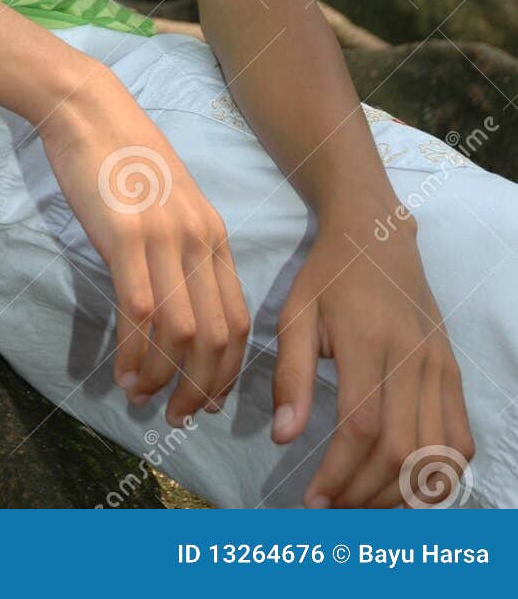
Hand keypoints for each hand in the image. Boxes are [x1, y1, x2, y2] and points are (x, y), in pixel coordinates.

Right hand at [38, 61, 249, 420]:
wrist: (87, 108)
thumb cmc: (121, 156)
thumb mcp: (169, 203)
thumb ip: (182, 248)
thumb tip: (179, 306)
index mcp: (214, 235)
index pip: (238, 321)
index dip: (226, 372)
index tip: (203, 399)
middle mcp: (200, 239)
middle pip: (217, 337)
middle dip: (200, 389)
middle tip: (175, 416)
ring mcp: (165, 238)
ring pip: (181, 333)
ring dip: (163, 379)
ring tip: (141, 398)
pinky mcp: (127, 236)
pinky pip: (140, 313)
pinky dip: (134, 354)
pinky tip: (123, 372)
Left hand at [270, 214, 475, 507]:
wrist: (377, 235)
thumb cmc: (328, 275)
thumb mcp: (295, 313)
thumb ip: (291, 375)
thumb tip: (283, 437)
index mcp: (366, 341)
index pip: (361, 428)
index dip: (338, 473)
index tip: (312, 499)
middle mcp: (412, 358)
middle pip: (400, 450)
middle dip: (364, 492)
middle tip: (332, 508)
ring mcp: (439, 366)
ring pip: (434, 453)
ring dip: (400, 493)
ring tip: (363, 504)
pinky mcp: (453, 371)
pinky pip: (459, 439)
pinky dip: (439, 475)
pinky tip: (405, 485)